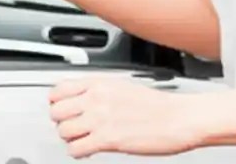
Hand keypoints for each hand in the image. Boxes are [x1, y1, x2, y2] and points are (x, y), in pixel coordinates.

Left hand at [49, 76, 205, 157]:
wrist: (179, 119)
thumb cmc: (157, 106)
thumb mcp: (121, 87)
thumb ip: (97, 91)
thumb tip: (79, 99)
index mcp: (98, 84)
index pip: (58, 90)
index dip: (56, 103)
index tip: (61, 110)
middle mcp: (95, 99)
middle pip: (56, 112)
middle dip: (62, 122)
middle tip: (72, 127)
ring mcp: (100, 119)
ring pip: (63, 131)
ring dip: (71, 138)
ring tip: (82, 140)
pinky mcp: (107, 139)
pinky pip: (75, 149)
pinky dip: (78, 153)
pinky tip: (87, 151)